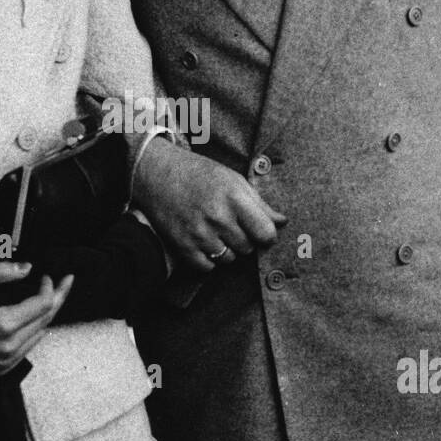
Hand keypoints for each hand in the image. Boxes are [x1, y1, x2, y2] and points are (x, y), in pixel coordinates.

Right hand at [0, 261, 73, 377]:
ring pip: (40, 334)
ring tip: (49, 298)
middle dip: (57, 298)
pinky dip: (34, 331)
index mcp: (3, 324)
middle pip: (46, 319)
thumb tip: (27, 269)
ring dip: (46, 315)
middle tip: (66, 283)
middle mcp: (8, 346)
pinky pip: (28, 348)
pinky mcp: (2, 368)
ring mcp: (6, 360)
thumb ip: (1, 271)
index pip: (42, 305)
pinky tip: (32, 318)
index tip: (47, 276)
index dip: (50, 288)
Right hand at [132, 137, 286, 272]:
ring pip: (229, 259)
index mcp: (234, 197)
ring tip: (215, 231)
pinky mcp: (183, 246)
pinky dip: (208, 259)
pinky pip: (208, 267)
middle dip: (244, 239)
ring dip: (226, 250)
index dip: (267, 235)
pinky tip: (203, 241)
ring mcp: (199, 233)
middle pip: (248, 248)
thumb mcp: (232, 180)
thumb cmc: (199, 174)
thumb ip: (259, 203)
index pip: (266, 233)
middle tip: (230, 225)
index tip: (261, 231)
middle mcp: (218, 217)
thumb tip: (283, 222)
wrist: (157, 173)